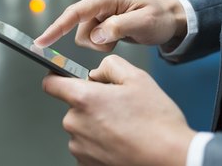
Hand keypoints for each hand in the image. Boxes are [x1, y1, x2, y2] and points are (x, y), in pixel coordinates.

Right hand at [35, 0, 186, 51]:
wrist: (168, 19)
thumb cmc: (159, 18)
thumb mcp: (143, 23)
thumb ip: (118, 28)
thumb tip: (96, 36)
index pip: (75, 12)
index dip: (57, 27)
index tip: (41, 42)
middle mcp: (98, 1)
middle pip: (78, 28)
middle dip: (96, 41)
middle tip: (117, 41)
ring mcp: (98, 11)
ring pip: (84, 35)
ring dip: (99, 43)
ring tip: (119, 38)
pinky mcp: (99, 20)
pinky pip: (90, 38)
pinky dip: (101, 43)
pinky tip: (116, 38)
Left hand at [42, 55, 195, 165]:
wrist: (170, 159)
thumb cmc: (156, 123)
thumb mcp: (137, 78)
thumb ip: (110, 66)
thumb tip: (96, 73)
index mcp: (84, 99)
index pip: (51, 84)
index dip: (57, 78)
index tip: (62, 79)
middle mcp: (75, 123)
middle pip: (73, 106)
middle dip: (90, 103)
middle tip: (116, 107)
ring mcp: (79, 147)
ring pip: (81, 126)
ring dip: (95, 124)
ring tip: (122, 126)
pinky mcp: (86, 164)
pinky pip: (87, 145)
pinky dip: (99, 142)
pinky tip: (119, 141)